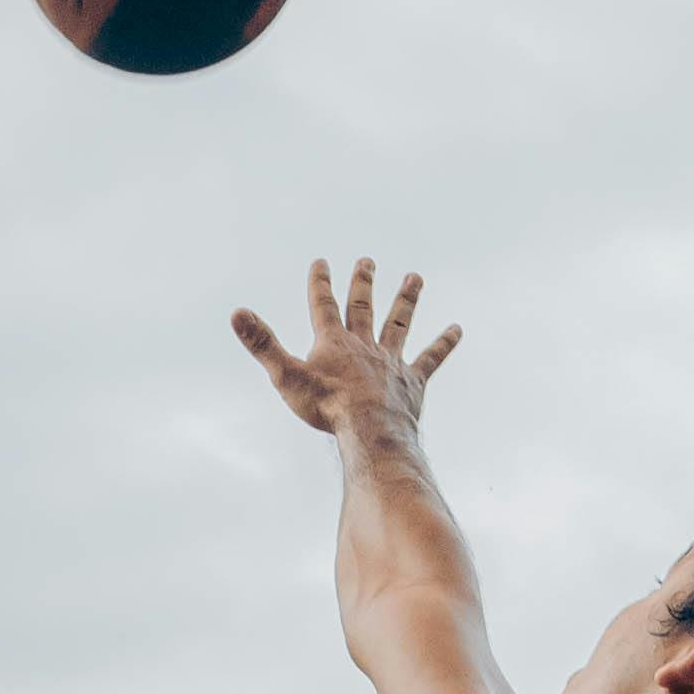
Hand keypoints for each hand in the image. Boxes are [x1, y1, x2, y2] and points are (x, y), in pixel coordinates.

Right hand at [230, 255, 460, 447]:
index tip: (321, 262)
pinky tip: (457, 330)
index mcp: (334, 343)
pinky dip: (444, 344)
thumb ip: (262, 343)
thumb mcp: (286, 375)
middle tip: (367, 262)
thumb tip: (236, 312)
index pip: (324, 305)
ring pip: (400, 324)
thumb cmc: (326, 408)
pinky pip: (431, 358)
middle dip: (364, 283)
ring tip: (415, 278)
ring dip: (407, 300)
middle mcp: (364, 346)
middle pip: (363, 307)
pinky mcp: (412, 382)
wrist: (370, 431)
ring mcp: (390, 362)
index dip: (321, 283)